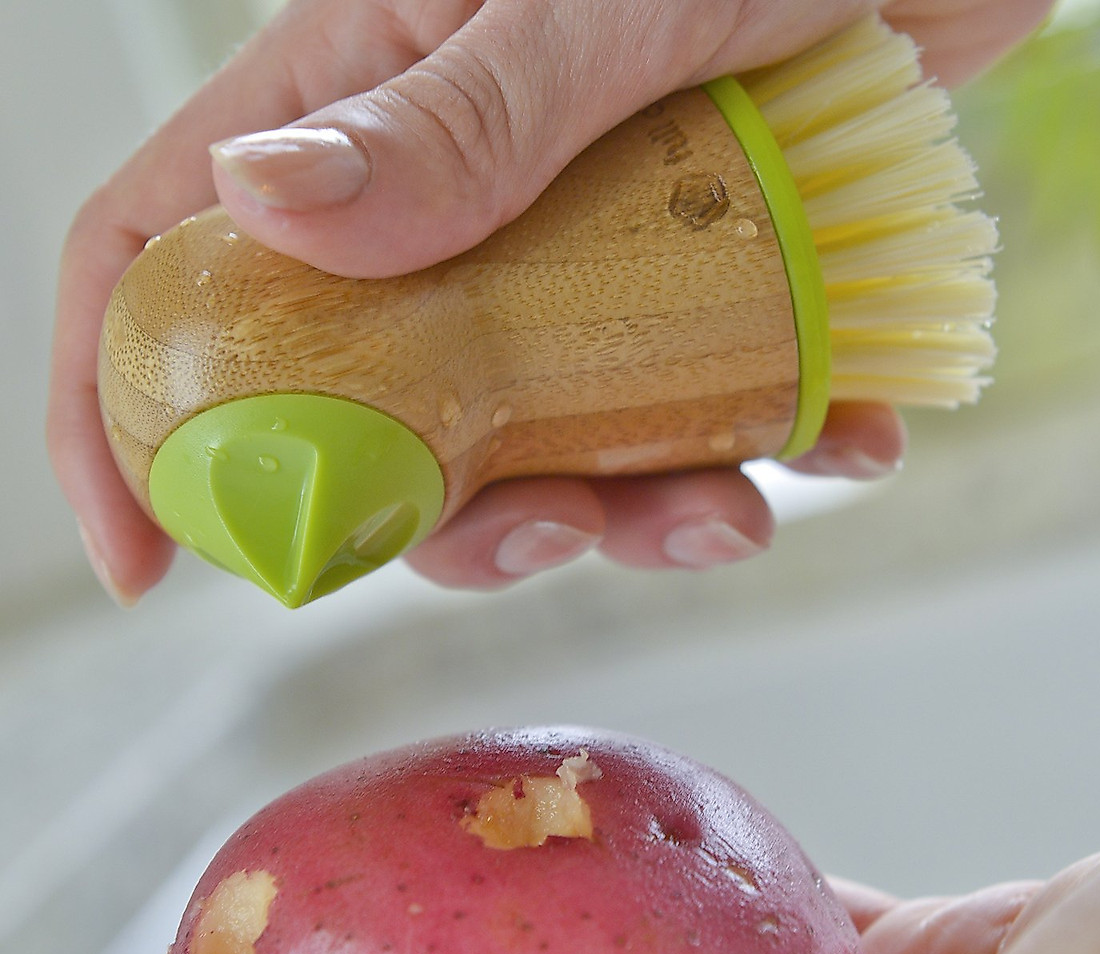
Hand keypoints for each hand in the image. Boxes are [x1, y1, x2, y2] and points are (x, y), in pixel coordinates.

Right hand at [48, 0, 1053, 603]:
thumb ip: (456, 112)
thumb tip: (264, 208)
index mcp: (367, 108)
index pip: (172, 260)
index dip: (123, 410)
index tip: (148, 557)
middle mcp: (449, 207)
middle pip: (369, 415)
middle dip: (447, 522)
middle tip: (549, 541)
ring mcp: (566, 264)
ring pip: (529, 448)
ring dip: (621, 516)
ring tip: (724, 512)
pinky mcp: (684, 298)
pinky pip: (676, 425)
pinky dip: (749, 462)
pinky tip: (834, 443)